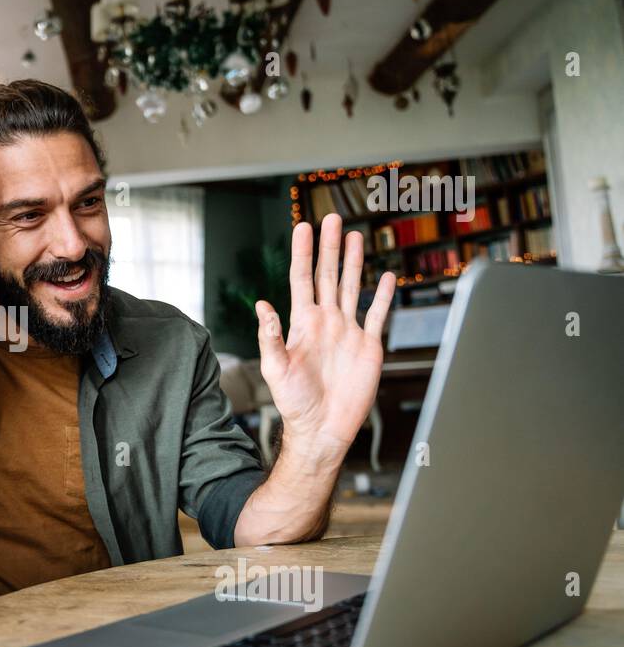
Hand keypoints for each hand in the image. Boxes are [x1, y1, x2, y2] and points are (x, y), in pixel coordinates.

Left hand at [255, 214, 394, 455]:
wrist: (323, 427)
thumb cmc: (294, 403)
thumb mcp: (276, 368)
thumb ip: (269, 336)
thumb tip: (261, 305)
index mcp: (302, 323)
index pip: (302, 278)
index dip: (302, 253)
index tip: (302, 226)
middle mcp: (325, 322)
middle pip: (328, 275)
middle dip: (329, 247)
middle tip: (332, 219)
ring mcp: (347, 331)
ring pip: (352, 287)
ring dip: (353, 262)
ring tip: (355, 237)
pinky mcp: (368, 346)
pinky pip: (377, 314)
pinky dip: (383, 295)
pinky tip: (385, 276)